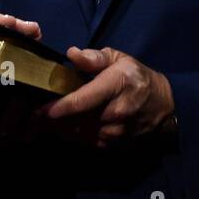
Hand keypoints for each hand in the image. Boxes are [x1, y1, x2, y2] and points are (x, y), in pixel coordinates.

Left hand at [40, 47, 174, 147]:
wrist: (164, 105)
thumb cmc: (136, 77)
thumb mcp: (119, 58)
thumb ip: (94, 58)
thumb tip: (72, 54)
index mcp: (118, 84)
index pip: (83, 101)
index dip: (59, 108)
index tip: (40, 110)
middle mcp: (118, 111)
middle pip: (78, 120)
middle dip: (54, 120)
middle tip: (34, 116)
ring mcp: (118, 131)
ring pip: (81, 134)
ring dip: (61, 130)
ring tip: (44, 123)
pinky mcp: (117, 145)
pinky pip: (89, 143)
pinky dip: (74, 136)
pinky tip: (64, 128)